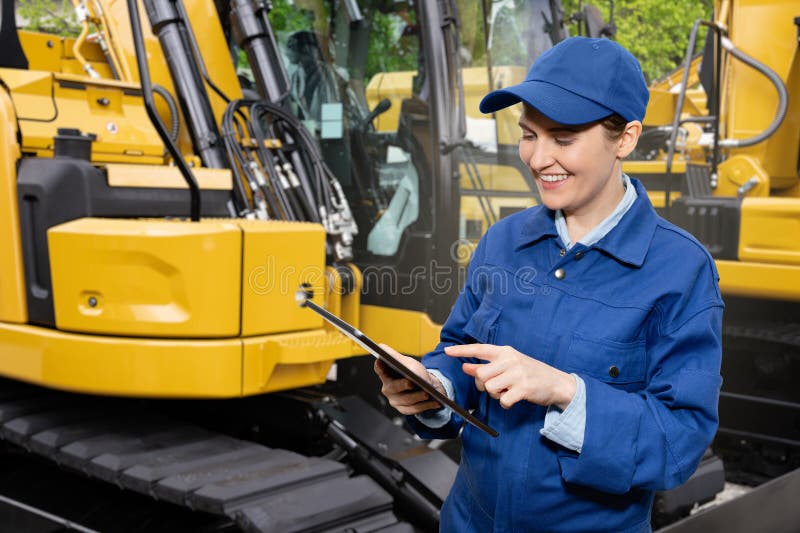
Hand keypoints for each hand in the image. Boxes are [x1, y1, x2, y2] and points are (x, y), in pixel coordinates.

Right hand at [373, 344, 446, 414]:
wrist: (425, 386)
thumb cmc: (414, 372)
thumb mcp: (407, 362)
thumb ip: (394, 356)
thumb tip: (381, 347)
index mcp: (386, 375)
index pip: (379, 369)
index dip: (379, 366)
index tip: (380, 361)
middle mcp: (388, 389)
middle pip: (393, 387)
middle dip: (403, 385)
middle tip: (411, 383)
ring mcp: (395, 401)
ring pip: (406, 400)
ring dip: (418, 397)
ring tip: (427, 393)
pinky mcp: (404, 409)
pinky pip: (415, 409)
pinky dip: (425, 405)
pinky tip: (435, 402)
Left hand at [445, 344, 575, 409]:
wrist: (556, 382)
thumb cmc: (529, 373)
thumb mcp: (508, 365)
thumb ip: (488, 366)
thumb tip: (466, 367)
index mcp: (505, 351)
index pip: (479, 349)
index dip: (462, 351)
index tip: (448, 351)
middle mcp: (510, 360)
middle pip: (481, 375)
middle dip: (483, 385)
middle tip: (496, 387)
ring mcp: (517, 374)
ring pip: (490, 388)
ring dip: (496, 395)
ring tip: (507, 391)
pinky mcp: (524, 388)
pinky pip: (503, 401)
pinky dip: (506, 404)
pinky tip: (514, 399)